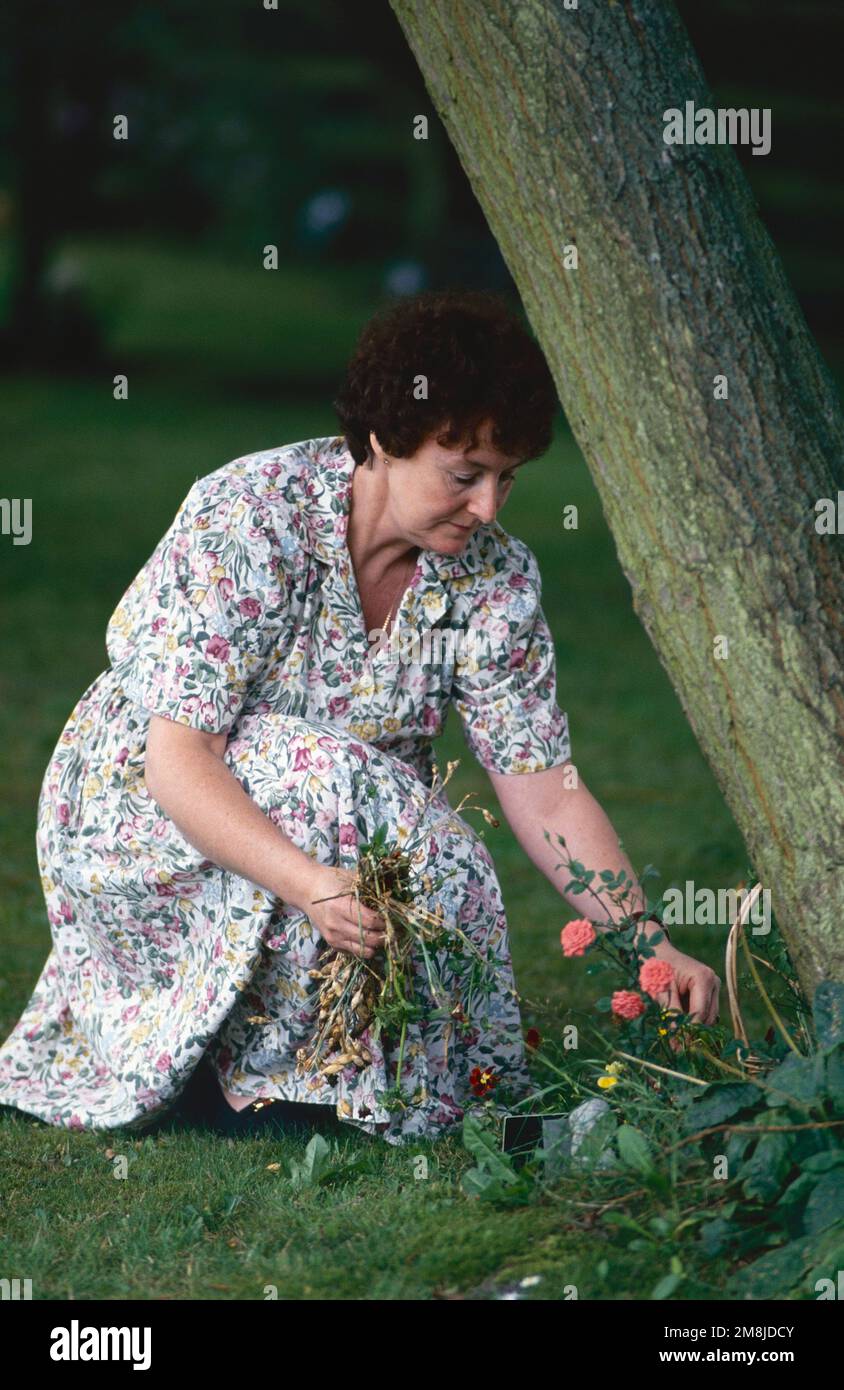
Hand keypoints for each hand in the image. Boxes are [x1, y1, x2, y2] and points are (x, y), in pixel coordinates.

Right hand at [303, 863, 387, 959]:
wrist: (306, 890)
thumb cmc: (331, 881)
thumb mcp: (351, 879)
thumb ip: (370, 889)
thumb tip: (392, 898)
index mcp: (341, 907)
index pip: (371, 921)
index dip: (385, 921)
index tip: (392, 917)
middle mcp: (336, 925)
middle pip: (369, 939)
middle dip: (384, 936)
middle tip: (393, 929)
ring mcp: (333, 936)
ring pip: (363, 950)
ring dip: (376, 945)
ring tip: (383, 935)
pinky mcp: (331, 943)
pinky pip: (353, 952)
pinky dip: (365, 948)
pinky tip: (370, 937)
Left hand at [644, 936, 720, 1052]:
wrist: (654, 949)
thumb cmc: (656, 967)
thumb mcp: (661, 991)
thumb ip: (671, 1015)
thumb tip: (678, 1041)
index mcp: (704, 979)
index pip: (700, 1013)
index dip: (689, 1032)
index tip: (678, 1048)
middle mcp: (713, 983)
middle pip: (707, 1018)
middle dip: (691, 1032)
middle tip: (675, 1046)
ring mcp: (713, 987)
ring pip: (706, 1018)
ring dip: (691, 1027)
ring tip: (673, 1035)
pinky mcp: (708, 993)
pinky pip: (702, 1012)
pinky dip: (690, 1020)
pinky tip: (677, 1022)